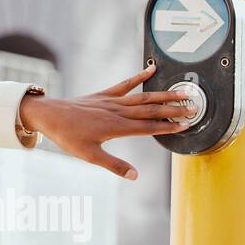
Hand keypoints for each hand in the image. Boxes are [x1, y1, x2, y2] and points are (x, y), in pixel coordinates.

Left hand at [16, 63, 196, 180]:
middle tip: (195, 107)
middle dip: (174, 109)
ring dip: (163, 94)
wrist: (49, 115)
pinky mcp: (104, 94)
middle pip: (151, 110)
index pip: (149, 127)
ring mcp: (111, 101)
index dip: (169, 126)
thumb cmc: (68, 137)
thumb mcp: (89, 155)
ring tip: (182, 92)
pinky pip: (125, 84)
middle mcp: (117, 112)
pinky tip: (151, 69)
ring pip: (143, 96)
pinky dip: (139, 76)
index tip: (187, 125)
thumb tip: (135, 176)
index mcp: (117, 127)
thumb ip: (114, 165)